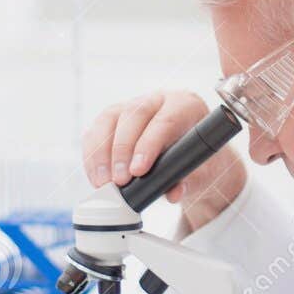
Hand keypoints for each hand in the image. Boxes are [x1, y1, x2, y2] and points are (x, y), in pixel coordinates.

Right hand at [81, 90, 246, 233]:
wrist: (188, 159)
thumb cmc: (199, 162)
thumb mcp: (202, 172)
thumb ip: (189, 181)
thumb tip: (173, 192)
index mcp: (185, 105)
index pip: (165, 120)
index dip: (148, 145)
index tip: (138, 170)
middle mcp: (156, 100)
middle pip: (133, 115)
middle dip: (122, 150)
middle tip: (119, 181)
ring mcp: (131, 106)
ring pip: (109, 120)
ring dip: (101, 154)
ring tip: (103, 183)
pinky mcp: (112, 119)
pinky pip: (95, 131)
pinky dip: (92, 156)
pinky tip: (96, 177)